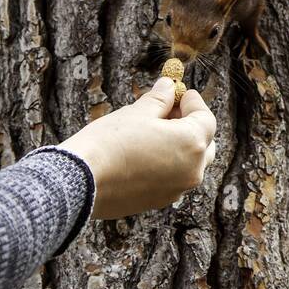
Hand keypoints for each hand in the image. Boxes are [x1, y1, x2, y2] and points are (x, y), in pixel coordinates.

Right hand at [61, 77, 217, 219]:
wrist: (82, 181)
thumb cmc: (111, 142)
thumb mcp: (138, 112)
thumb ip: (160, 99)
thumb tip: (169, 87)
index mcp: (192, 144)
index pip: (206, 118)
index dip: (194, 102)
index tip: (180, 93)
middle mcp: (192, 170)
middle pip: (204, 143)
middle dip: (191, 125)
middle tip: (169, 111)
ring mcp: (177, 189)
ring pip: (190, 164)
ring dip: (181, 146)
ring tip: (155, 131)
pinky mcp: (159, 201)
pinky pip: (173, 179)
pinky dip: (168, 165)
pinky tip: (145, 153)